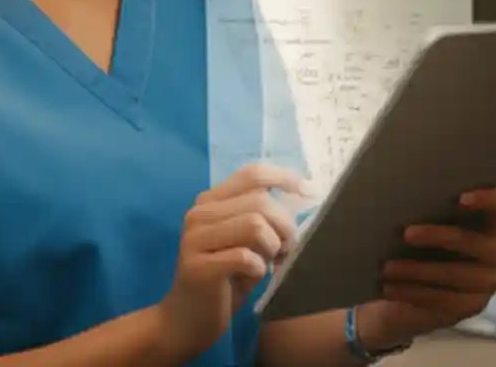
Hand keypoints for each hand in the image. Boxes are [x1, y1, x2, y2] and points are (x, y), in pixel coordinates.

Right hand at [156, 163, 305, 359]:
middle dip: (285, 227)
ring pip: (254, 225)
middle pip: (260, 202)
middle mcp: (199, 214)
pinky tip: (254, 276)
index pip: (252, 174)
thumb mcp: (246, 241)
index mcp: (210, 201)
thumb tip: (302, 199)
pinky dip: (259, 267)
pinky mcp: (197, 267)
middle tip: (287, 250)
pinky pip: (245, 256)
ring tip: (270, 262)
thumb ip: (263, 218)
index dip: (284, 179)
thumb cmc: (225, 280)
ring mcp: (195, 239)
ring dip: (272, 246)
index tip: (308, 192)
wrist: (188, 321)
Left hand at [357, 187, 495, 350]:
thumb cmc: (412, 246)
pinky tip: (389, 288)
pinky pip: (444, 299)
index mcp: (485, 221)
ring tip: (387, 268)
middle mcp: (493, 251)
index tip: (460, 199)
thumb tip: (398, 198)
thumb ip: (421, 212)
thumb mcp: (417, 225)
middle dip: (439, 236)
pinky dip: (413, 292)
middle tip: (406, 234)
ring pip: (455, 274)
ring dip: (418, 270)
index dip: (487, 199)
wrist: (405, 291)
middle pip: (473, 241)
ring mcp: (487, 281)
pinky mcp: (472, 306)